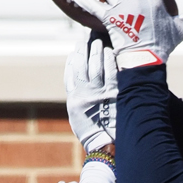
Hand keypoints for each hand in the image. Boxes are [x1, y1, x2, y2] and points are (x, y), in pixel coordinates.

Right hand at [64, 34, 115, 151]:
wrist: (104, 144)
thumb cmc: (92, 132)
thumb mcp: (77, 116)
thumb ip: (76, 98)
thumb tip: (77, 80)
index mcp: (74, 99)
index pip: (70, 74)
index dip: (72, 59)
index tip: (74, 50)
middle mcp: (83, 94)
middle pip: (81, 65)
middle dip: (82, 50)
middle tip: (85, 38)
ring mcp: (98, 93)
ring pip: (95, 66)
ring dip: (95, 51)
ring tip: (97, 40)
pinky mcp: (112, 94)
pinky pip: (110, 72)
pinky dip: (109, 60)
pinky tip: (109, 52)